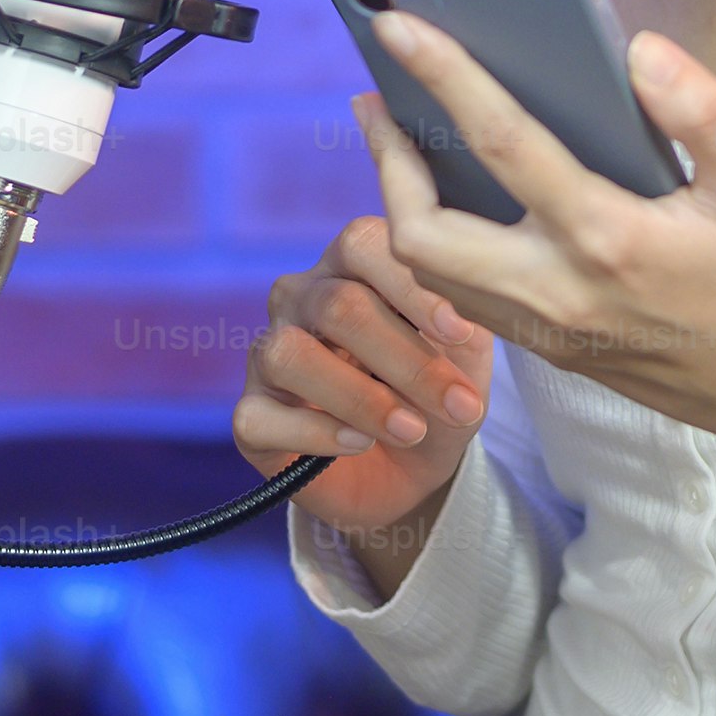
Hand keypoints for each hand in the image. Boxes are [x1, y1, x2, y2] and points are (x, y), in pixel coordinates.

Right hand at [234, 185, 496, 542]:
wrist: (411, 471)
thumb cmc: (434, 394)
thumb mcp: (465, 360)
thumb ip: (464, 329)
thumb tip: (463, 318)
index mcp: (352, 265)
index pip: (364, 244)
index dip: (410, 285)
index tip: (457, 331)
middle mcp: (301, 298)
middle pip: (337, 306)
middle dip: (405, 359)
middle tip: (456, 404)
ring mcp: (267, 353)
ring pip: (290, 355)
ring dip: (360, 398)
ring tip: (411, 429)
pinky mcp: (251, 415)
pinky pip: (262, 416)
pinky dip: (317, 433)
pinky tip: (359, 444)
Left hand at [358, 14, 715, 592]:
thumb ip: (703, 111)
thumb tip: (641, 52)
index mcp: (606, 237)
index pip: (500, 143)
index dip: (442, 77)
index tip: (398, 29)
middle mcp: (558, 291)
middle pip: (422, 232)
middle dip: (387, 161)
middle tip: (376, 102)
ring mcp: (547, 330)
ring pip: (432, 274)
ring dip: (402, 207)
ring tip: (401, 147)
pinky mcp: (551, 351)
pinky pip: (464, 299)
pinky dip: (438, 248)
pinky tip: (454, 208)